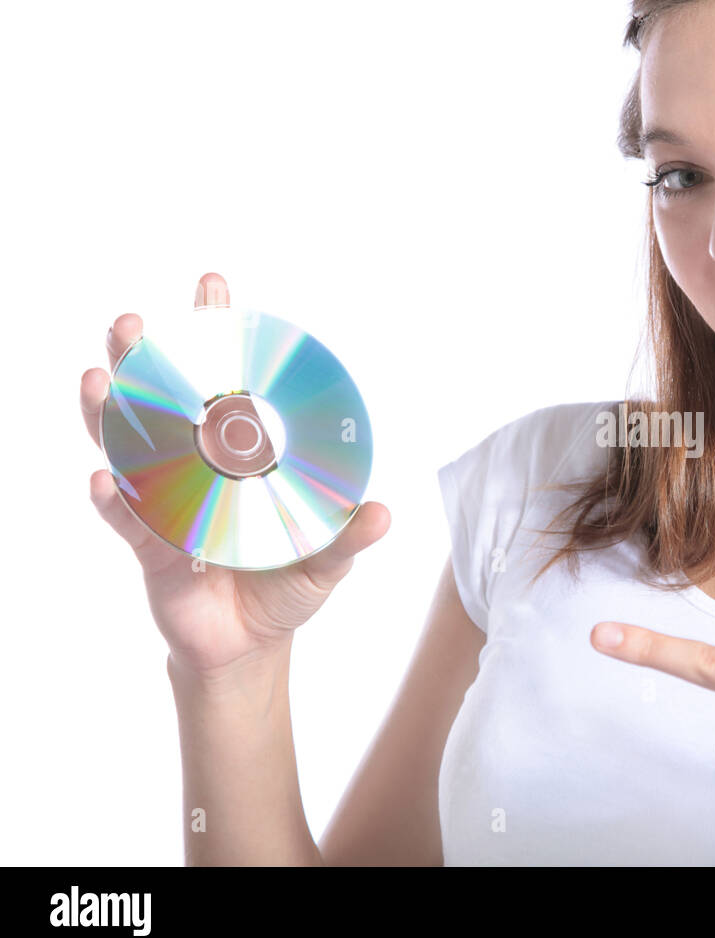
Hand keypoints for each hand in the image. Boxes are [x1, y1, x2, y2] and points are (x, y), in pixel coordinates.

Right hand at [80, 273, 389, 679]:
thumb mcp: (324, 560)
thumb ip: (347, 537)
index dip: (213, 336)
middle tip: (133, 323)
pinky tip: (104, 476)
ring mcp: (164, 504)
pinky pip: (127, 520)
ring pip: (129, 450)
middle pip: (162, 403)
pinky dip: (114, 499)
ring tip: (101, 378)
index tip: (212, 285)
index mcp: (236, 457)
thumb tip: (383, 513)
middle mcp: (193, 469)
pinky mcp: (149, 549)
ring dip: (112, 414)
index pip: (224, 385)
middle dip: (144, 360)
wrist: (249, 646)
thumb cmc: (284, 587)